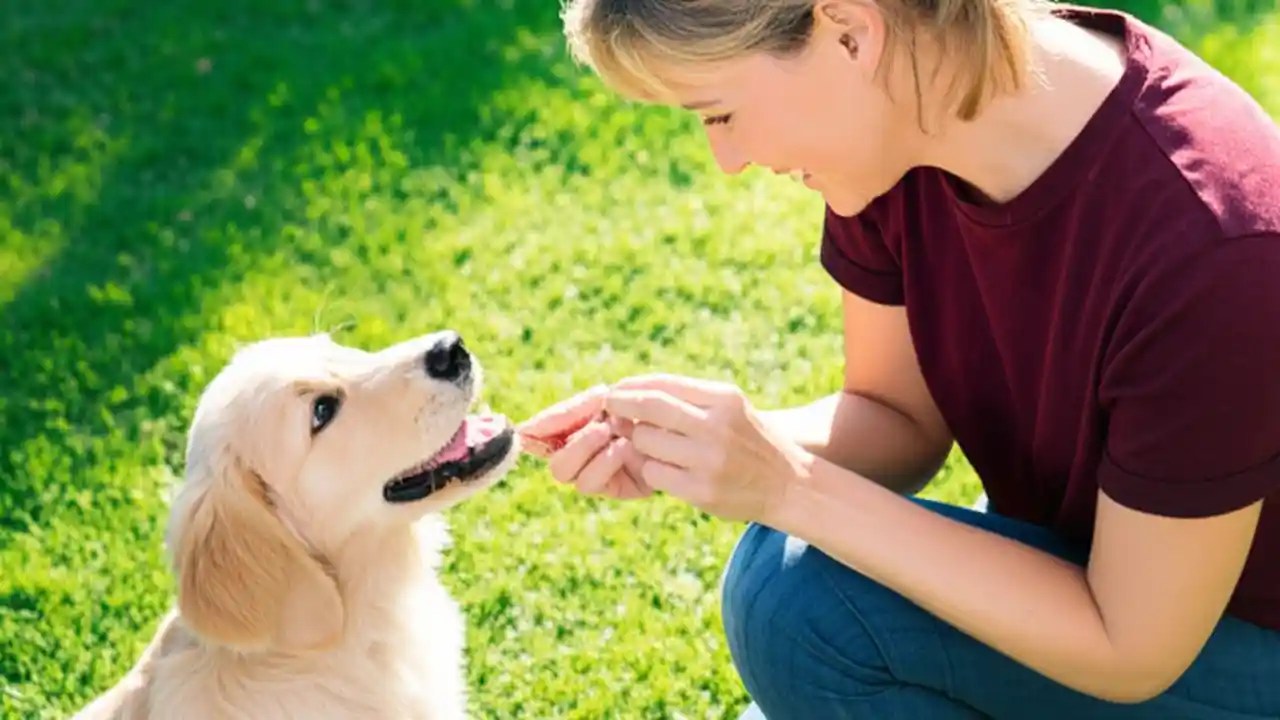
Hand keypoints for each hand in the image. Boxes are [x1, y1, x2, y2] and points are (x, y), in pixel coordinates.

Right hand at [516, 385, 652, 498]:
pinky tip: (625, 449)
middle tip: (601, 426)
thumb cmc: (650, 409)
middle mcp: (580, 453)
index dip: (537, 428)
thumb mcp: (615, 402)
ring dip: (585, 449)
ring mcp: (594, 472)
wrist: (688, 429)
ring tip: (613, 434)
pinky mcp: (612, 487)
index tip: (531, 426)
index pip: (541, 431)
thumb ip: (583, 408)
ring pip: (564, 472)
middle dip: (570, 439)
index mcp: (576, 427)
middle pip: (550, 456)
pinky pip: (589, 482)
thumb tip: (541, 422)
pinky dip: (604, 462)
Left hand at [603, 374, 813, 522]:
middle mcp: (717, 426)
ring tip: (651, 447)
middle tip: (611, 414)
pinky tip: (664, 470)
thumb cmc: (749, 441)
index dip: (632, 387)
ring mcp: (709, 460)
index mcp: (725, 399)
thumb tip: (631, 392)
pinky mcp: (701, 491)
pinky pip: (653, 473)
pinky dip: (650, 470)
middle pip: (649, 409)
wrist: (790, 486)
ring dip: (639, 444)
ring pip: (646, 442)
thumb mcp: (731, 408)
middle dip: (622, 409)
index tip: (614, 390)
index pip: (664, 385)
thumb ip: (689, 398)